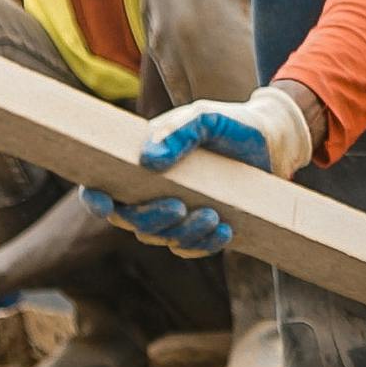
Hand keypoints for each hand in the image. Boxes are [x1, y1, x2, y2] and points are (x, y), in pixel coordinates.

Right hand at [83, 84, 316, 256]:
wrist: (271, 141)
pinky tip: (225, 230)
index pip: (102, 187)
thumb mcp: (206, 118)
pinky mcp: (198, 228)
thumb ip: (179, 132)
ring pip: (160, 237)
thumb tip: (148, 160)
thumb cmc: (230, 124)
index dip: (94, 199)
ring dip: (183, 233)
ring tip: (213, 215)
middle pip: (130, 220)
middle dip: (150, 219)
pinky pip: (189, 248)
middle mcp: (151, 191)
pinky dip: (204, 245)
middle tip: (179, 206)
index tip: (106, 204)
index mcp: (141, 162)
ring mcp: (174, 212)